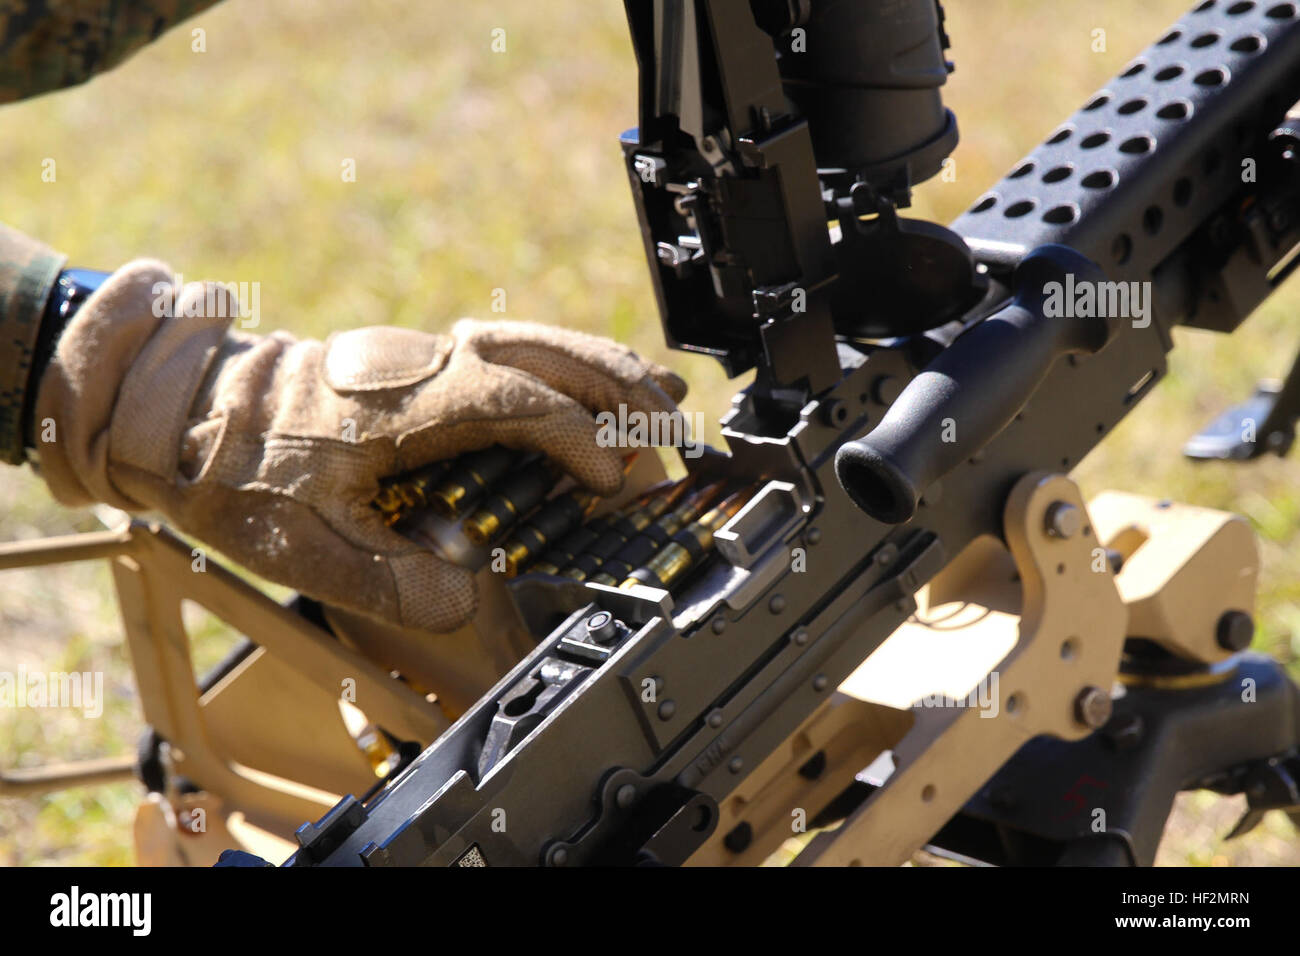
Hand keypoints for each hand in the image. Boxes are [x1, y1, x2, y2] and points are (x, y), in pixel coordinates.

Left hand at [35, 260, 685, 631]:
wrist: (183, 415)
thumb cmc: (237, 474)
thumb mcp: (304, 546)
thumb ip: (390, 578)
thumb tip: (466, 592)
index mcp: (403, 403)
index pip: (516, 404)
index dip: (574, 440)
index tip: (611, 479)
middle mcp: (418, 366)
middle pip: (538, 352)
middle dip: (613, 382)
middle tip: (672, 416)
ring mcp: (416, 356)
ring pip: (525, 338)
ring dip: (594, 361)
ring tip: (654, 387)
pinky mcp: (411, 364)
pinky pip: (503, 348)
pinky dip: (556, 360)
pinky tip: (579, 385)